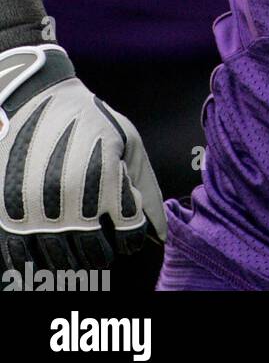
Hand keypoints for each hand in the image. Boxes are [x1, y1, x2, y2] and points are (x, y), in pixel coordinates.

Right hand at [0, 44, 165, 269]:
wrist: (32, 100)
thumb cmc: (87, 119)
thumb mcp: (128, 142)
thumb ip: (146, 189)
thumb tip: (160, 234)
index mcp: (104, 179)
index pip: (130, 235)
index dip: (134, 233)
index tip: (128, 224)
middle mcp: (69, 201)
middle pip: (96, 256)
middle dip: (105, 247)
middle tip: (102, 230)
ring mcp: (35, 211)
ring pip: (62, 262)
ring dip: (74, 252)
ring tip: (77, 230)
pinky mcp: (6, 215)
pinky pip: (23, 258)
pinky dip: (40, 254)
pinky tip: (49, 235)